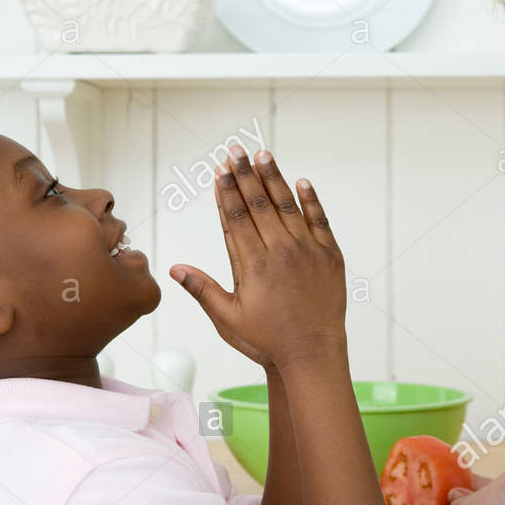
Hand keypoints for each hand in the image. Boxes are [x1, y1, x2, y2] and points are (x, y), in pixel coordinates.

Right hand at [169, 146, 347, 371]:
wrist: (313, 355)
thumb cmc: (267, 341)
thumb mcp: (228, 318)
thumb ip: (202, 289)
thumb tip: (175, 268)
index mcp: (255, 265)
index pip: (237, 217)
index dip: (227, 191)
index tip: (219, 169)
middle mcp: (281, 252)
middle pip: (260, 204)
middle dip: (245, 175)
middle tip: (235, 150)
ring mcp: (308, 251)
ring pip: (288, 206)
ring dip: (274, 178)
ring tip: (262, 154)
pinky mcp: (330, 257)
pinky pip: (320, 221)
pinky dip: (311, 201)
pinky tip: (301, 182)